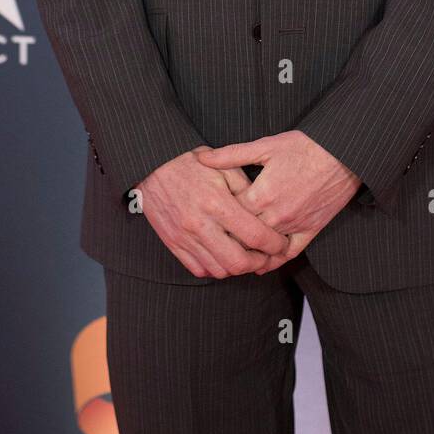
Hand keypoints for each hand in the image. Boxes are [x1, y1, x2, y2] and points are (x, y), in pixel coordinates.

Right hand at [132, 148, 289, 277]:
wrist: (152, 167)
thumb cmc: (190, 163)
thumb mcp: (222, 167)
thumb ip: (245, 189)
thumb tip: (264, 210)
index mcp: (216, 203)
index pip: (254, 235)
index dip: (274, 244)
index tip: (282, 243)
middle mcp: (200, 224)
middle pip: (237, 262)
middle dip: (258, 263)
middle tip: (266, 255)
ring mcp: (185, 238)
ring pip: (219, 270)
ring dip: (237, 268)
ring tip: (246, 256)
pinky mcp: (173, 244)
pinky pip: (199, 269)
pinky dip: (215, 268)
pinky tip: (223, 256)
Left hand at [194, 131, 362, 274]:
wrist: (342, 153)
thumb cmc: (304, 146)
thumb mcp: (265, 145)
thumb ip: (231, 155)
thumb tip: (202, 158)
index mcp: (261, 195)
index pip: (229, 216)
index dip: (215, 218)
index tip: (205, 217)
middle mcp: (276, 215)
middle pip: (243, 237)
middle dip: (227, 239)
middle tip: (212, 240)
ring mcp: (295, 226)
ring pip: (264, 249)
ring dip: (248, 253)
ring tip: (232, 253)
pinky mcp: (311, 230)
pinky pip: (290, 254)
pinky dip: (274, 261)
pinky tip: (261, 264)